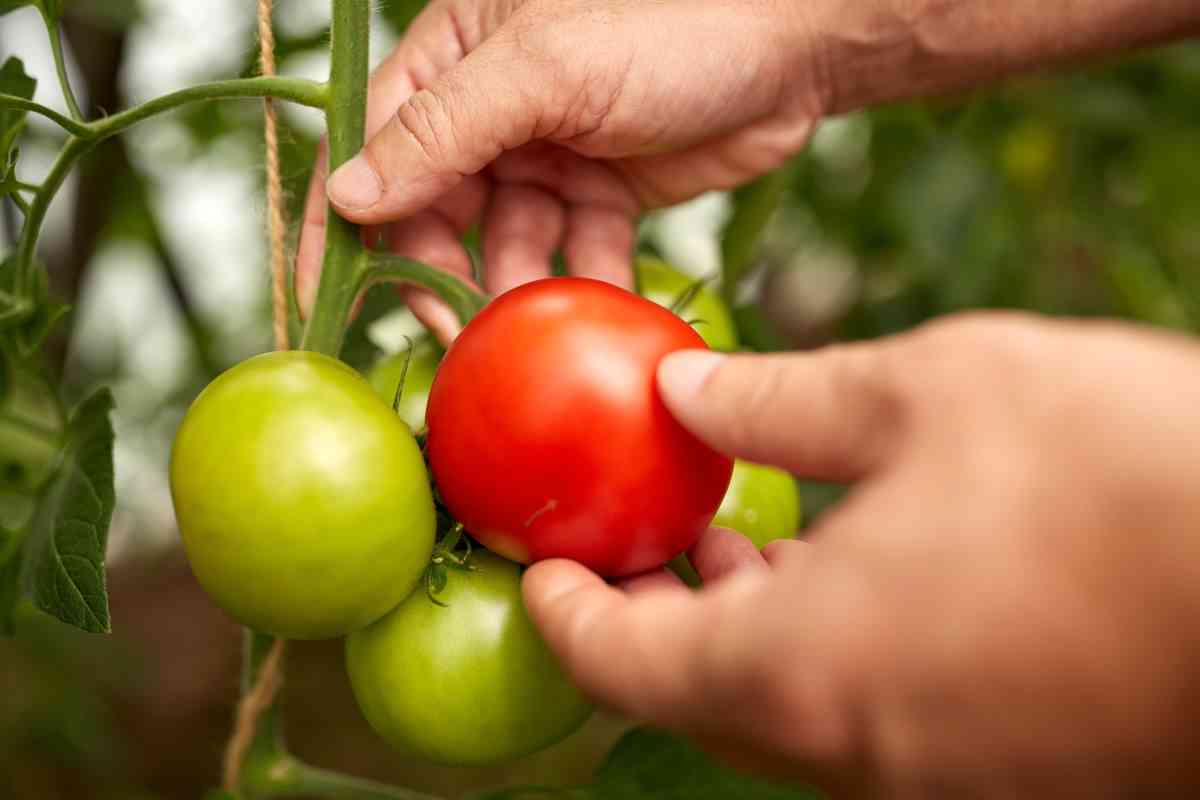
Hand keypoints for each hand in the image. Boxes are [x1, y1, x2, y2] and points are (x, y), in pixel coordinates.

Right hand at [295, 0, 822, 342]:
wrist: (796, 41)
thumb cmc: (672, 23)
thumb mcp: (544, 70)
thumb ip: (443, 132)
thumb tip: (348, 196)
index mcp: (454, 57)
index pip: (372, 147)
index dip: (342, 224)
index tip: (328, 300)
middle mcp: (492, 110)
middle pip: (433, 211)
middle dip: (441, 273)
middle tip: (458, 332)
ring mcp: (548, 154)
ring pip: (503, 244)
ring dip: (513, 290)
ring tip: (528, 333)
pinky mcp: (602, 194)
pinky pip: (572, 254)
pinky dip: (581, 286)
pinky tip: (596, 315)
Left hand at [523, 312, 1199, 796]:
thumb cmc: (1119, 475)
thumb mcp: (928, 392)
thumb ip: (779, 398)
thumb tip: (683, 390)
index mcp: (797, 670)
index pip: (618, 665)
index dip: (563, 609)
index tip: (544, 562)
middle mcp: (848, 753)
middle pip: (692, 697)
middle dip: (650, 614)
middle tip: (642, 530)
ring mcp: (927, 780)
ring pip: (778, 712)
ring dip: (735, 630)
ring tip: (734, 534)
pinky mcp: (998, 775)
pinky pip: (861, 721)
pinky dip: (818, 654)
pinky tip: (846, 571)